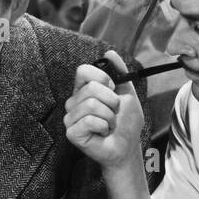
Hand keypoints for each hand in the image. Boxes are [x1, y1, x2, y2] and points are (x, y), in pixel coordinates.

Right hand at [64, 49, 144, 170]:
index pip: (83, 70)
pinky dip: (103, 126)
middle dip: (111, 101)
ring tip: (109, 124)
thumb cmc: (126, 122)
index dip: (101, 77)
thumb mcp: (127, 92)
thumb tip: (109, 52)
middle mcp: (73, 102)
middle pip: (91, 88)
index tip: (113, 89)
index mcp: (83, 90)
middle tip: (113, 113)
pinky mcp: (71, 133)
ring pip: (91, 105)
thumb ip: (120, 72)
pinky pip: (88, 121)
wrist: (127, 146)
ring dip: (109, 116)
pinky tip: (103, 133)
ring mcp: (70, 118)